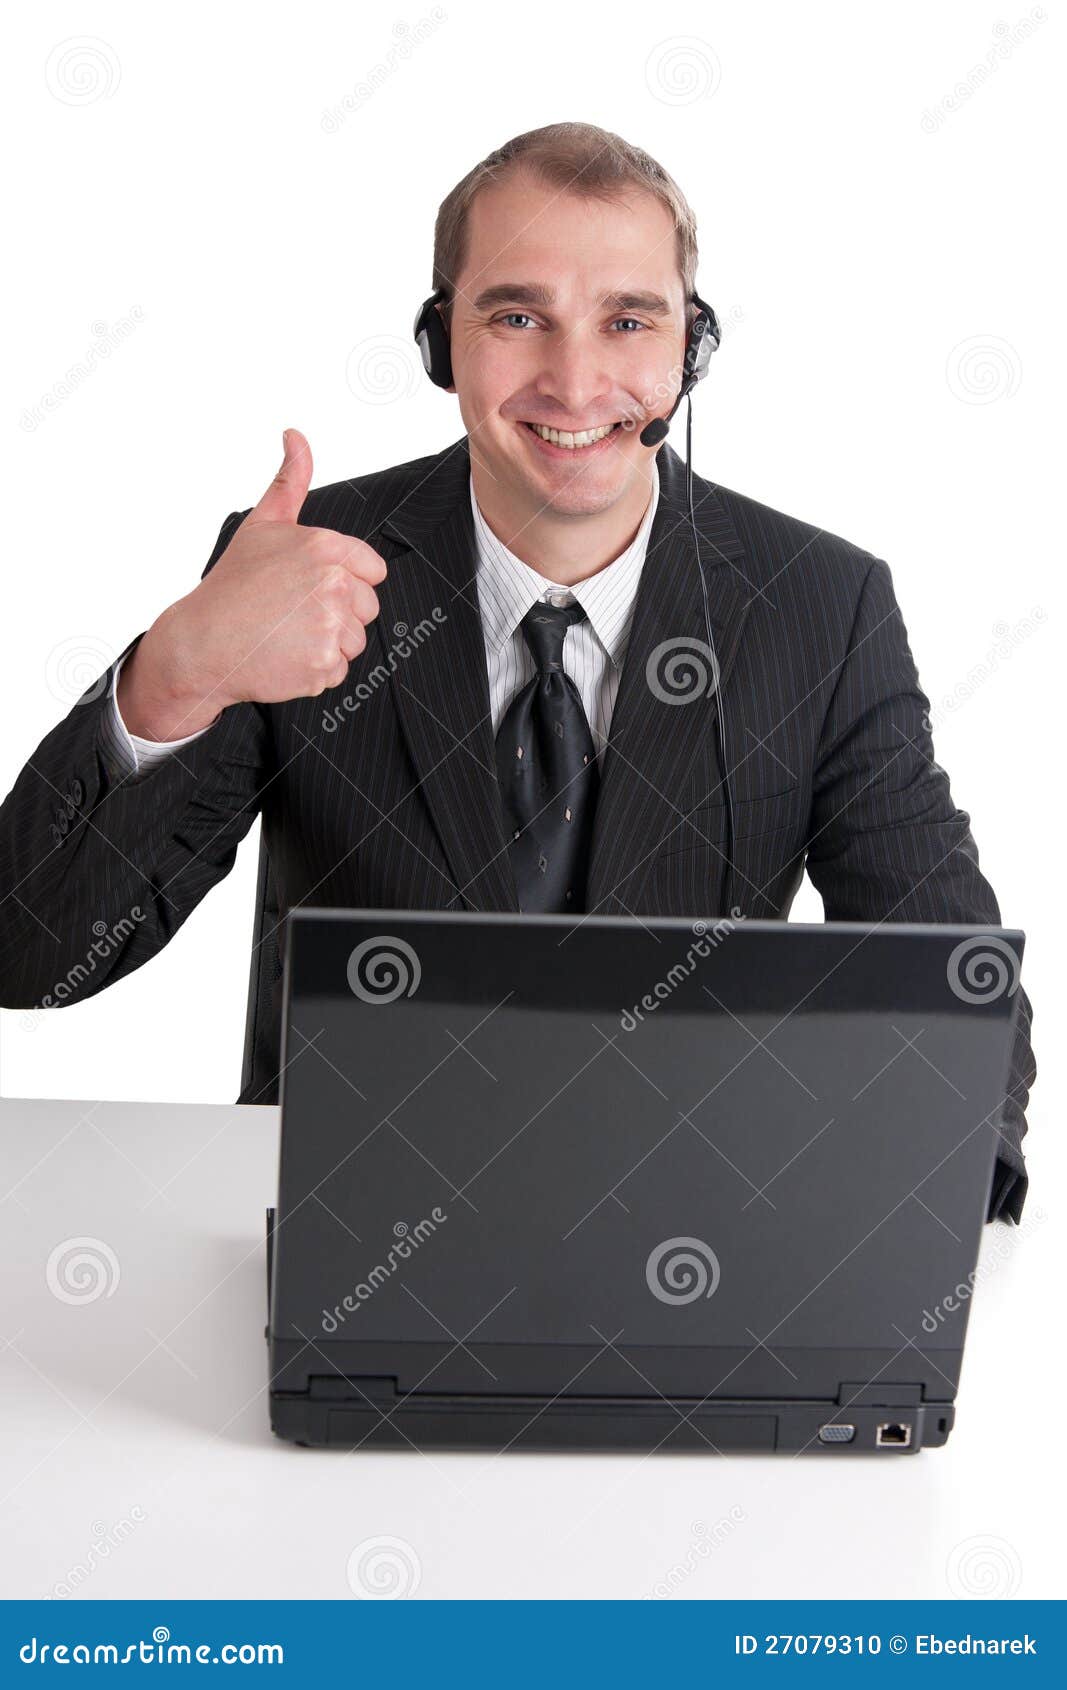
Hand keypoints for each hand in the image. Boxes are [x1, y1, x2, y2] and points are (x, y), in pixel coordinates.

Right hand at [160, 428, 387, 712]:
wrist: (200, 643)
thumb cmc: (231, 586)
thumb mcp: (261, 524)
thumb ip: (290, 480)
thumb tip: (295, 435)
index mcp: (324, 547)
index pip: (374, 571)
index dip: (346, 581)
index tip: (311, 589)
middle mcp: (332, 584)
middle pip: (368, 608)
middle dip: (338, 615)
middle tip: (293, 614)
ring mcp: (329, 627)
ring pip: (356, 641)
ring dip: (327, 644)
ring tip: (288, 636)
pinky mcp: (323, 665)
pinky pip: (339, 671)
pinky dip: (315, 672)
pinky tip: (285, 658)